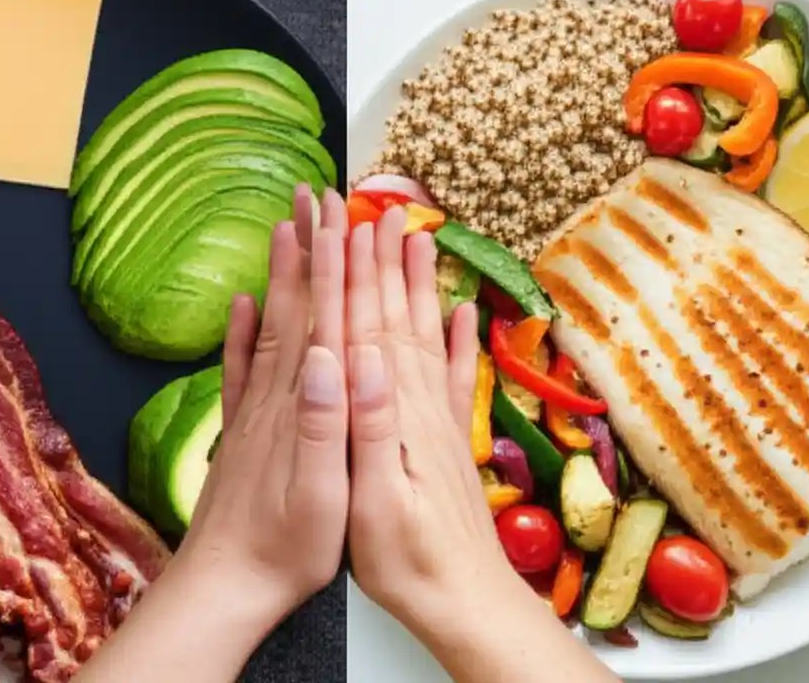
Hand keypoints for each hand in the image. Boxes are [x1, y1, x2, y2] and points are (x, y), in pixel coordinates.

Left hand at [78, 185, 349, 682]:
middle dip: (308, 248)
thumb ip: (327, 425)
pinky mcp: (242, 430)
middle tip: (315, 195)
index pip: (322, 320)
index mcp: (302, 407)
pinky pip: (240, 366)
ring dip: (280, 273)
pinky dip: (240, 328)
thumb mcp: (322, 496)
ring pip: (270, 324)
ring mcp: (255, 410)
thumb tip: (334, 357)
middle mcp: (276, 396)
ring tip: (285, 226)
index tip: (341, 215)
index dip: (332, 265)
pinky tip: (241, 301)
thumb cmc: (283, 549)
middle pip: (295, 307)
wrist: (224, 584)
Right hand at [346, 206, 619, 682]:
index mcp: (396, 413)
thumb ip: (372, 424)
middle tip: (377, 207)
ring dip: (418, 284)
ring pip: (426, 333)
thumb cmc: (410, 560)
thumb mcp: (376, 498)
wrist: (464, 600)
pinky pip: (456, 374)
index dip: (353, 273)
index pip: (369, 327)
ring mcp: (439, 418)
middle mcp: (421, 404)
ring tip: (416, 238)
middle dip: (383, 260)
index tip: (343, 223)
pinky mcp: (450, 439)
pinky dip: (461, 336)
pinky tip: (465, 310)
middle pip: (398, 317)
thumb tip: (362, 354)